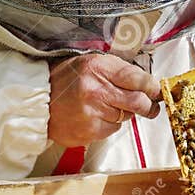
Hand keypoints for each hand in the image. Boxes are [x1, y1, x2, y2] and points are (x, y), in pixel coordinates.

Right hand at [46, 53, 161, 147]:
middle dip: (149, 105)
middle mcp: (96, 90)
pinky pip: (112, 129)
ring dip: (125, 113)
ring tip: (108, 105)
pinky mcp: (89, 131)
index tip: (156, 90)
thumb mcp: (90, 63)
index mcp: (98, 68)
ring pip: (127, 117)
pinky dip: (110, 124)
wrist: (38, 101)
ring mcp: (92, 113)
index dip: (152, 86)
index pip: (138, 79)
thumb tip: (147, 83)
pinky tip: (96, 116)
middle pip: (139, 102)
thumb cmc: (65, 80)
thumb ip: (118, 71)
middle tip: (151, 106)